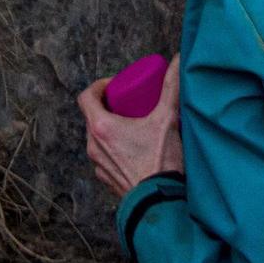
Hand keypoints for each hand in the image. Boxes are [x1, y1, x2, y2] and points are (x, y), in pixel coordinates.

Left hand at [79, 57, 183, 200]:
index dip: (99, 86)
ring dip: (112, 127)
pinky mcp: (107, 178)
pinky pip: (105, 156)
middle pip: (93, 116)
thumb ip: (172, 86)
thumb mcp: (167, 117)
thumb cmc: (159, 160)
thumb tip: (177, 59)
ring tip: (135, 125)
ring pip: (98, 137)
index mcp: (102, 127)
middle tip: (131, 102)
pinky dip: (115, 148)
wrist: (158, 202)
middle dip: (110, 105)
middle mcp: (93, 146)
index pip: (86, 97)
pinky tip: (135, 149)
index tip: (117, 85)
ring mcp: (98, 164)